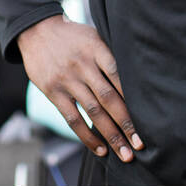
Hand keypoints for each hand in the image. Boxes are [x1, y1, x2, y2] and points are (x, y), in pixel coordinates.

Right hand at [17, 14, 142, 161]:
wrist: (36, 30)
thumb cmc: (72, 36)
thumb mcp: (93, 35)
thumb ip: (110, 55)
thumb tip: (136, 80)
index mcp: (96, 48)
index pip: (119, 75)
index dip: (134, 98)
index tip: (149, 118)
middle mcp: (83, 65)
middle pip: (109, 98)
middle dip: (126, 123)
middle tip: (140, 144)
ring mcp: (67, 80)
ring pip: (93, 112)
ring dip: (111, 135)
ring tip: (125, 154)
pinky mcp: (53, 92)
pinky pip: (72, 118)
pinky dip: (87, 136)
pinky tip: (100, 149)